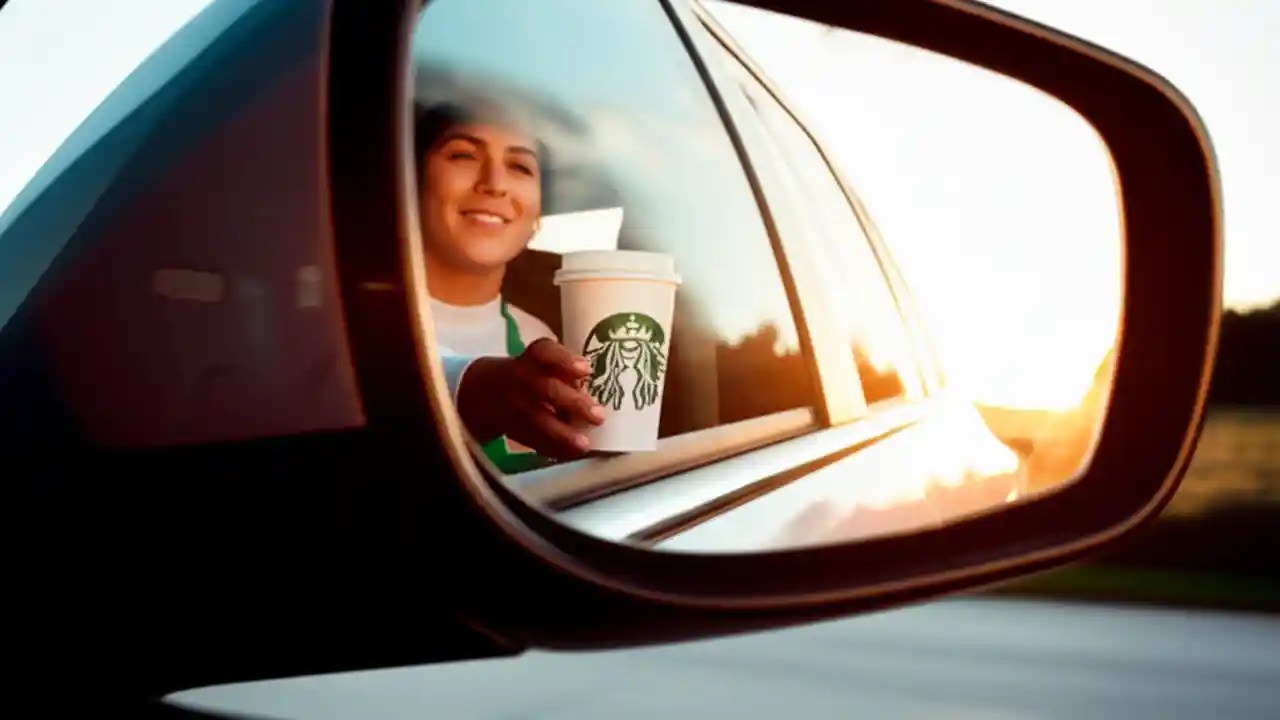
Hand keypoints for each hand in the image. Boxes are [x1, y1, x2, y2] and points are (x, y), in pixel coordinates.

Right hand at [456, 339, 604, 459]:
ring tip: (584, 444)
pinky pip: (530, 440)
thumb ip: (563, 371)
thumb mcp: (540, 363)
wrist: (481, 393)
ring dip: (561, 434)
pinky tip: (570, 455)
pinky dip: (551, 449)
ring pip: (535, 420)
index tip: (586, 369)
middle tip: (599, 416)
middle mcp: (519, 380)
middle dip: (572, 403)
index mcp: (529, 359)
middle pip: (545, 389)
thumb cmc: (527, 373)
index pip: (543, 352)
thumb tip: (589, 387)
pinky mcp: (510, 428)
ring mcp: (512, 406)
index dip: (563, 360)